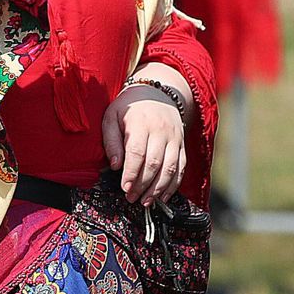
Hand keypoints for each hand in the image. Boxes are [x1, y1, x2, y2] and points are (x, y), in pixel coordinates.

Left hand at [101, 85, 184, 205]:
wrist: (156, 93)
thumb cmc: (129, 107)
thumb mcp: (112, 116)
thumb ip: (111, 140)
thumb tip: (114, 165)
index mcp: (141, 123)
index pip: (137, 152)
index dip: (132, 172)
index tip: (125, 188)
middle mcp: (161, 130)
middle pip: (154, 163)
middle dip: (142, 185)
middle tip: (131, 198)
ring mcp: (174, 137)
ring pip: (170, 168)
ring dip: (158, 189)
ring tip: (146, 201)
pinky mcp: (181, 144)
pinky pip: (181, 167)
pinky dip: (173, 185)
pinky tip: (163, 196)